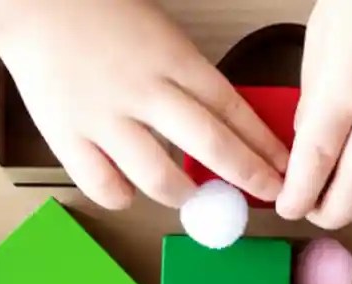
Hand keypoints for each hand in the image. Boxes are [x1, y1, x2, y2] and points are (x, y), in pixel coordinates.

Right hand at [0, 0, 287, 209]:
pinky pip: (105, 186)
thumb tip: (222, 119)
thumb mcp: (158, 32)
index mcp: (172, 58)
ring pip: (160, 178)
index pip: (232, 110)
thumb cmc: (97, 11)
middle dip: (247, 176)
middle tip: (266, 195)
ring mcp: (105, 119)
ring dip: (186, 196)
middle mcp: (144, 91)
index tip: (284, 167)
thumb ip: (184, 74)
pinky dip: (123, 197)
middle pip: (212, 146)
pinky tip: (130, 192)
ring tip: (194, 198)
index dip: (263, 145)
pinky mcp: (67, 138)